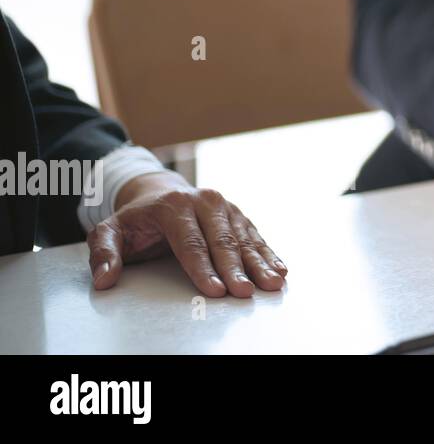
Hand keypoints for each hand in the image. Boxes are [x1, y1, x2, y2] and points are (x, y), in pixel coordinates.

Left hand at [86, 171, 285, 296]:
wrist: (160, 192)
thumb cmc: (136, 220)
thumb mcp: (110, 230)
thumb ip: (103, 252)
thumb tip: (105, 280)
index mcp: (174, 205)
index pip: (190, 243)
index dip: (203, 269)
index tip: (214, 290)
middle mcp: (204, 202)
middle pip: (222, 241)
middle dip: (235, 269)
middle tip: (245, 291)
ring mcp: (225, 207)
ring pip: (243, 238)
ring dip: (259, 263)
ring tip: (272, 282)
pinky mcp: (238, 215)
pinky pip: (255, 236)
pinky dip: (268, 254)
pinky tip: (280, 268)